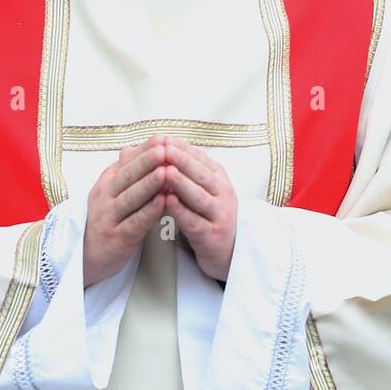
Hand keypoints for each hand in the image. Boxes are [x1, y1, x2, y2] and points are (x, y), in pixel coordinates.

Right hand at [84, 137, 169, 286]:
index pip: (127, 161)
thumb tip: (141, 145)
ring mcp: (108, 217)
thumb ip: (129, 171)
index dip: (145, 149)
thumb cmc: (110, 218)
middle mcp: (105, 196)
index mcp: (108, 181)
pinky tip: (162, 203)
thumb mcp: (115, 191)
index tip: (164, 138)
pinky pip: (134, 222)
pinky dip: (148, 212)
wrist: (87, 256)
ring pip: (130, 197)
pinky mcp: (116, 237)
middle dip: (147, 161)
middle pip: (127, 176)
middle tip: (165, 148)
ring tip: (166, 172)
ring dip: (149, 184)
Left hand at [162, 137, 238, 281]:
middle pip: (201, 175)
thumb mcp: (203, 189)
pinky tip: (167, 202)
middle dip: (182, 161)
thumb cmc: (209, 215)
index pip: (201, 159)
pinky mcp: (212, 236)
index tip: (165, 139)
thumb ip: (186, 170)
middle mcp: (223, 194)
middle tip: (164, 149)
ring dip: (182, 183)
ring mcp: (219, 215)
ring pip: (199, 197)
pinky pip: (194, 221)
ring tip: (166, 171)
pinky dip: (181, 211)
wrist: (229, 251)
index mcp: (220, 179)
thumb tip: (161, 146)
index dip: (183, 149)